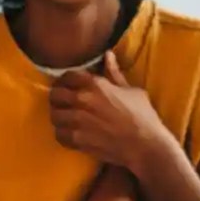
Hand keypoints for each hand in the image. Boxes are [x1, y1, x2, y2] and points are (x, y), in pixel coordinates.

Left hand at [49, 52, 173, 171]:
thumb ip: (114, 73)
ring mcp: (78, 120)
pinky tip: (70, 134)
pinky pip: (59, 134)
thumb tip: (107, 54)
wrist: (146, 146)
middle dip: (57, 97)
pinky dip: (62, 134)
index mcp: (95, 85)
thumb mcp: (131, 90)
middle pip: (55, 94)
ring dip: (59, 116)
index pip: (67, 76)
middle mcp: (82, 100)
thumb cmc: (142, 116)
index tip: (68, 85)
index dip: (66, 80)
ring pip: (54, 115)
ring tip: (65, 119)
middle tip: (63, 103)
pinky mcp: (77, 139)